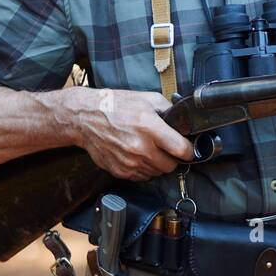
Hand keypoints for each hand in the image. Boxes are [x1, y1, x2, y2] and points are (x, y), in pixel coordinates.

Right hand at [79, 89, 194, 180]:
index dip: (189, 150)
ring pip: (157, 172)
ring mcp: (129, 162)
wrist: (86, 118)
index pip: (181, 150)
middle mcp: (140, 147)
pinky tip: (138, 155)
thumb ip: (169, 110)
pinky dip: (144, 169)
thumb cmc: (116, 106)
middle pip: (171, 165)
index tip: (188, 148)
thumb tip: (183, 122)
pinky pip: (142, 176)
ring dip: (158, 164)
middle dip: (173, 158)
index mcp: (149, 127)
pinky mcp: (120, 171)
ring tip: (150, 149)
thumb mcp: (147, 99)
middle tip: (167, 148)